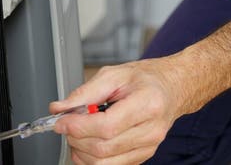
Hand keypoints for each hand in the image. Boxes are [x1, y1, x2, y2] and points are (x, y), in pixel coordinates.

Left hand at [50, 56, 189, 163]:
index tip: (62, 121)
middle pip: (104, 147)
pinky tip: (88, 143)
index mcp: (147, 103)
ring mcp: (149, 147)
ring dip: (82, 152)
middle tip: (66, 124)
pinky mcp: (143, 157)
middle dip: (76, 138)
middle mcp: (151, 130)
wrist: (171, 88)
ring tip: (75, 134)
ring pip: (105, 163)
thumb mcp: (115, 74)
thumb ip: (86, 92)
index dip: (79, 127)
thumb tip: (60, 108)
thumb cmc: (146, 79)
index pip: (107, 126)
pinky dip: (93, 159)